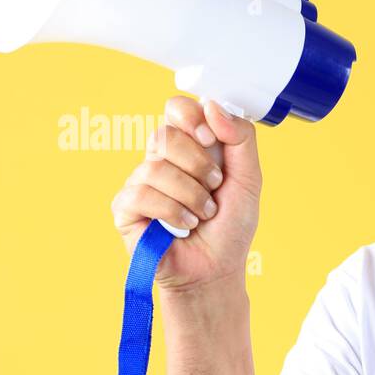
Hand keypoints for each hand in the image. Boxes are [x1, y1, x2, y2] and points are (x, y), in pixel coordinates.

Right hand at [111, 96, 262, 291]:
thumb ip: (240, 138)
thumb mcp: (249, 178)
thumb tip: (212, 105)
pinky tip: (183, 226)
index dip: (192, 118)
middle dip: (198, 165)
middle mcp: (160, 159)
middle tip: (213, 188)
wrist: (217, 269)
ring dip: (191, 196)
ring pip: (156, 167)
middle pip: (165, 134)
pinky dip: (172, 212)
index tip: (211, 140)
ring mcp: (140, 182)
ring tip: (202, 215)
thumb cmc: (230, 226)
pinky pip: (142, 194)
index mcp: (189, 146)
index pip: (176, 108)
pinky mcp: (125, 208)